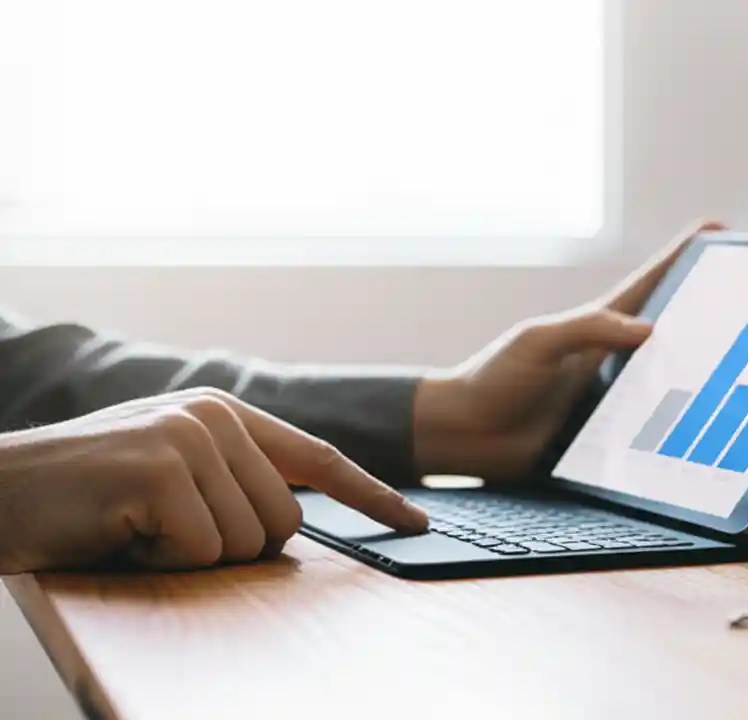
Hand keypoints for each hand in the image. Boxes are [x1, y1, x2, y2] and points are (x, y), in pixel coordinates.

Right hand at [0, 388, 428, 573]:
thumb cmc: (85, 496)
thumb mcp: (170, 473)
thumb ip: (233, 480)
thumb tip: (291, 523)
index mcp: (226, 414)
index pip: (318, 458)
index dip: (372, 494)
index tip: (418, 523)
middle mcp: (216, 415)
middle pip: (285, 522)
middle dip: (230, 548)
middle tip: (161, 529)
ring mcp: (189, 437)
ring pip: (247, 542)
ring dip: (189, 556)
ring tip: (135, 524)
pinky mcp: (161, 469)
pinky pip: (200, 552)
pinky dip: (158, 561)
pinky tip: (118, 531)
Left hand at [414, 220, 722, 479]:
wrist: (463, 437)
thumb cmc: (493, 379)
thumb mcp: (539, 342)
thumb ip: (589, 329)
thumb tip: (650, 330)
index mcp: (598, 326)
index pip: (650, 284)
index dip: (683, 256)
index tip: (720, 229)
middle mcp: (614, 360)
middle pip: (675, 335)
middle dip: (711, 320)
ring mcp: (615, 400)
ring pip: (672, 387)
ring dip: (702, 382)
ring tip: (746, 374)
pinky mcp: (611, 440)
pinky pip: (652, 437)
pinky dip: (679, 435)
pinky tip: (709, 438)